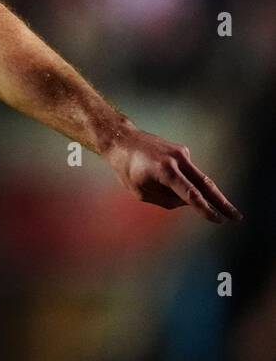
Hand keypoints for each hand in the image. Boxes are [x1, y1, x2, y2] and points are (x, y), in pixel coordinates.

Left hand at [105, 129, 242, 223]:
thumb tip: (189, 202)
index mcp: (165, 170)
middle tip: (236, 217)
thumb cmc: (127, 169)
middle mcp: (177, 159)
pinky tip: (165, 180)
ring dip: (207, 195)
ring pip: (199, 178)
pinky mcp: (182, 151)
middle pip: (205, 184)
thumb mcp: (142, 192)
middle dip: (221, 202)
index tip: (218, 220)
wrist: (122, 140)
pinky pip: (187, 172)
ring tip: (217, 209)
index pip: (190, 194)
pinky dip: (185, 182)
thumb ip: (167, 200)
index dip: (205, 209)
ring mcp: (181, 153)